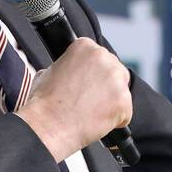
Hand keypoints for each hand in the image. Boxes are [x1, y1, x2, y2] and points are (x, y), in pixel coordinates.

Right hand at [16, 38, 132, 162]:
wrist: (48, 125)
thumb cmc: (45, 102)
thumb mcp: (49, 71)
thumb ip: (67, 66)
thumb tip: (69, 70)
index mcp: (85, 46)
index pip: (99, 57)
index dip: (93, 74)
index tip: (84, 84)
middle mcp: (103, 57)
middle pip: (115, 71)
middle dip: (105, 86)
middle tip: (89, 100)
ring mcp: (115, 78)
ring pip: (122, 90)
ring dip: (111, 102)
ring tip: (91, 112)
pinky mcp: (123, 100)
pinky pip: (125, 111)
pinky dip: (115, 119)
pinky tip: (98, 121)